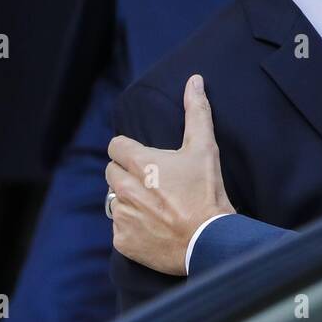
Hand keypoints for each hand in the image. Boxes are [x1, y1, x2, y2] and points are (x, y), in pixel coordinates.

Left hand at [106, 75, 234, 274]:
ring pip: (115, 200)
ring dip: (130, 200)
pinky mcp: (122, 240)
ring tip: (157, 206)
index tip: (146, 159)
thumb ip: (196, 112)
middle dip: (128, 174)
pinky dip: (133, 226)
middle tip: (155, 183)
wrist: (209, 241)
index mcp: (140, 162)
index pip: (116, 146)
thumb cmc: (207, 193)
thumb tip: (194, 80)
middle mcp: (124, 188)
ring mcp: (121, 216)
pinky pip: (119, 227)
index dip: (130, 150)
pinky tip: (155, 227)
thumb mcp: (204, 148)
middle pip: (112, 172)